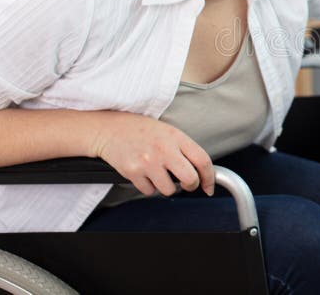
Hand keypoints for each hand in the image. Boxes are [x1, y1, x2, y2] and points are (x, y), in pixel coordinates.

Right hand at [90, 112, 213, 196]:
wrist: (109, 129)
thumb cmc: (140, 130)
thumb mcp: (168, 132)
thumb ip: (184, 149)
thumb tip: (200, 171)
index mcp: (176, 137)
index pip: (203, 160)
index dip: (210, 178)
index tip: (208, 186)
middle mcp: (164, 149)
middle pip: (190, 179)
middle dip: (190, 185)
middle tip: (185, 183)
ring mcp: (148, 161)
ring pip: (169, 189)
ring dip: (166, 186)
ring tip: (158, 173)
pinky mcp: (133, 172)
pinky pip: (149, 191)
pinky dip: (148, 187)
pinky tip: (144, 173)